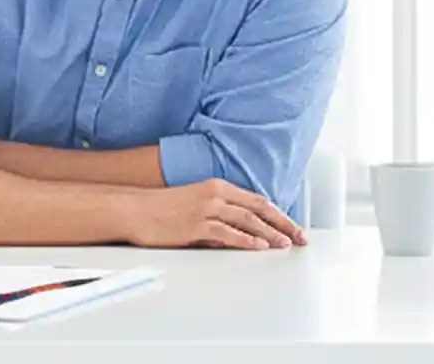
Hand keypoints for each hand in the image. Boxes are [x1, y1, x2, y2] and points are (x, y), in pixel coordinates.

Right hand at [121, 178, 305, 249]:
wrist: (134, 209)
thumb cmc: (161, 210)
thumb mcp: (195, 205)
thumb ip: (219, 216)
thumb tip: (239, 234)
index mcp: (217, 187)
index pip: (256, 200)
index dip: (278, 214)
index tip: (293, 227)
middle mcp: (215, 194)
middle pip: (258, 209)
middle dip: (283, 223)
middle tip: (300, 237)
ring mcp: (206, 209)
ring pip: (247, 221)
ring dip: (270, 233)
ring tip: (285, 244)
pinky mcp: (196, 224)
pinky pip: (228, 233)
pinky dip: (247, 240)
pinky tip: (259, 247)